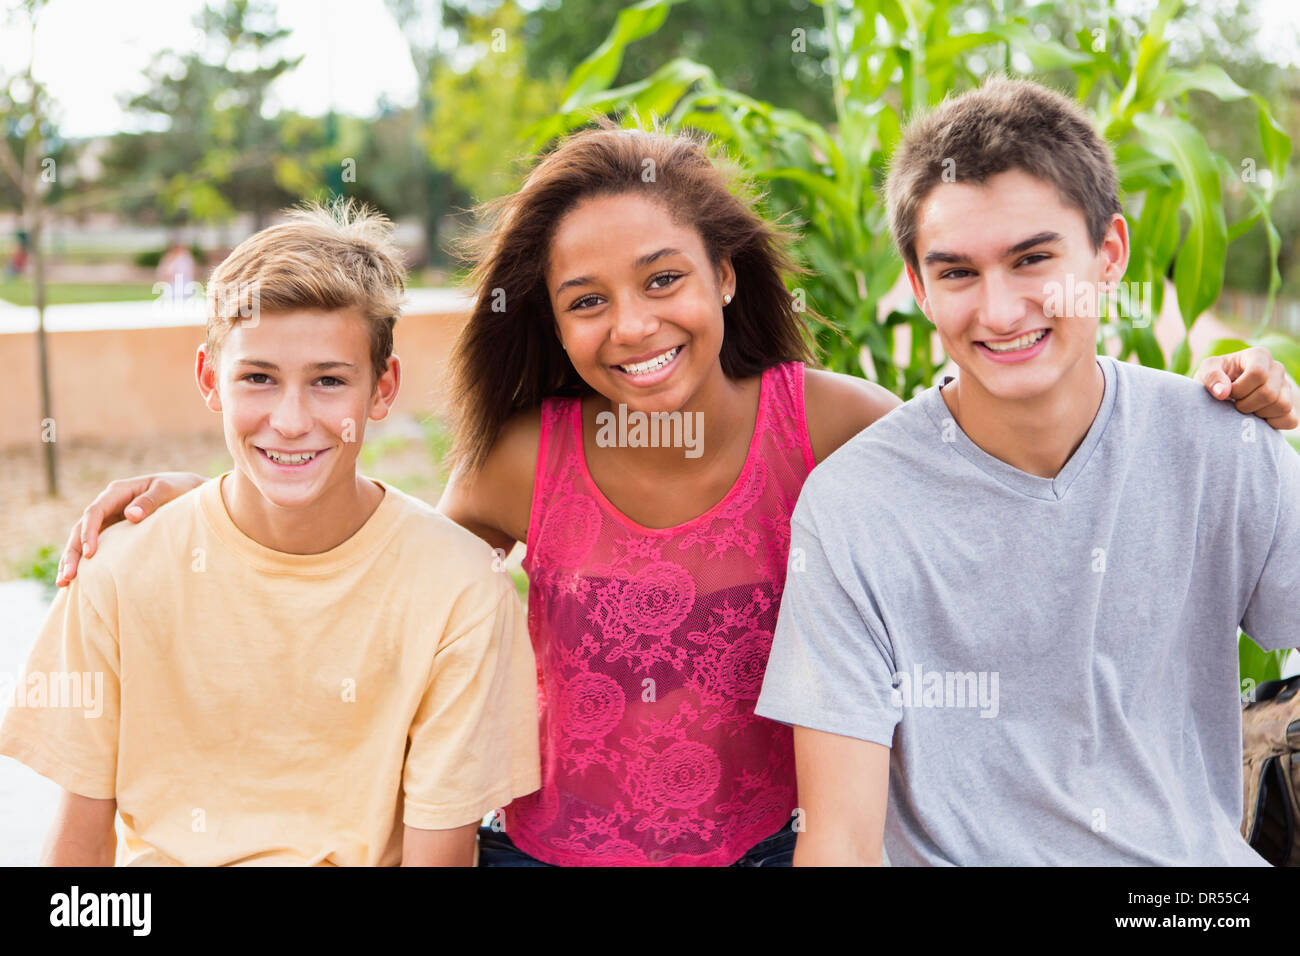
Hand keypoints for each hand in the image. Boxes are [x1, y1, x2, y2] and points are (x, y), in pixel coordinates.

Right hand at [56, 472, 204, 586]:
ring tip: (63, 583)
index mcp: (118, 492)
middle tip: (67, 577)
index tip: (90, 553)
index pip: (95, 511)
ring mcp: (110, 519)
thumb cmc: (179, 488)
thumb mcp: (167, 490)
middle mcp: (108, 505)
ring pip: (82, 540)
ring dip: (72, 560)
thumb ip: (150, 500)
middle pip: (81, 528)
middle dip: (72, 553)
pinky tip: (76, 582)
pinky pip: (96, 547)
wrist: (190, 492)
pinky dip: (85, 563)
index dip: (89, 532)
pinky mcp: (115, 532)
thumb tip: (131, 515)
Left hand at [1195, 347, 1296, 430]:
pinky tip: (1257, 418)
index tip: (1228, 393)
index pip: (1258, 374)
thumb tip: (1222, 392)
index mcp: (1259, 356)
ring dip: (1258, 414)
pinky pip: (1290, 420)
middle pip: (1269, 393)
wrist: (1223, 392)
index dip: (1239, 389)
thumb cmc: (1216, 378)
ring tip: (1245, 408)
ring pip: (1282, 406)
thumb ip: (1211, 377)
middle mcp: (1277, 369)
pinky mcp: (1290, 406)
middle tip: (1234, 403)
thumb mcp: (1206, 371)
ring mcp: (1286, 388)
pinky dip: (1272, 424)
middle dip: (1245, 404)